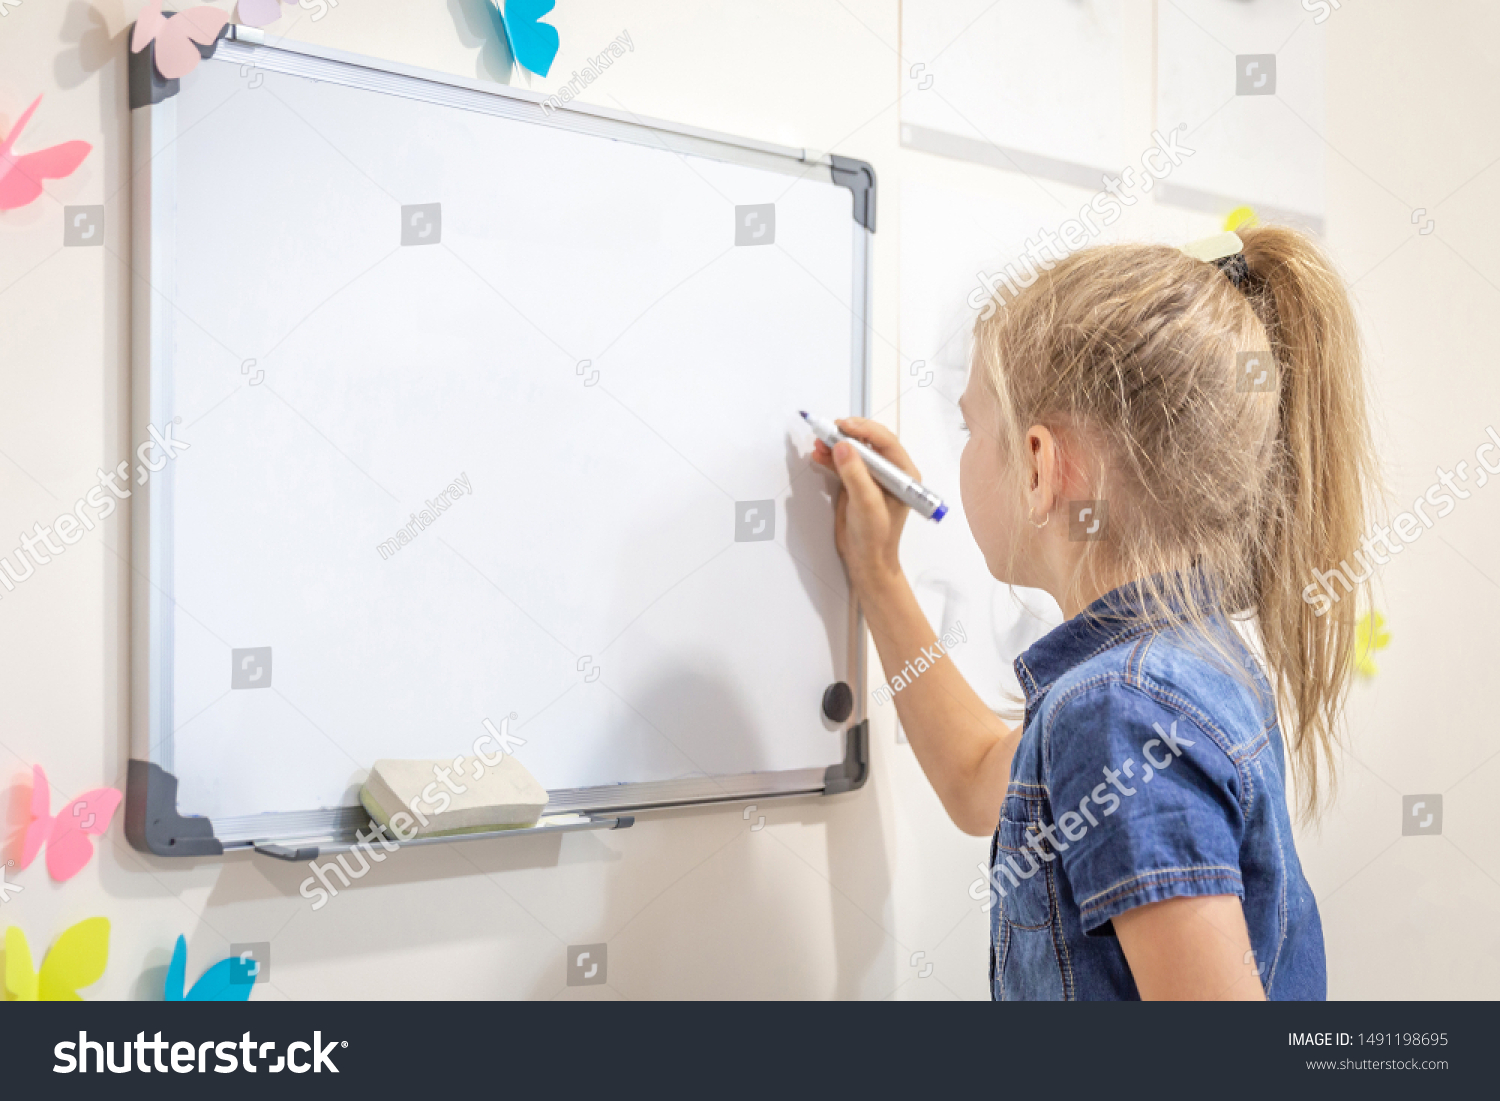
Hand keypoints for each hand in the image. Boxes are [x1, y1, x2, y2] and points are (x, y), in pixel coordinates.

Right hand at [810, 417, 918, 600]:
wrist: (866, 560)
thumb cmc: (876, 538)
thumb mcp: (867, 505)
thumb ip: (855, 474)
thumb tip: (843, 446)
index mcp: (903, 474)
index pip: (885, 441)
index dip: (864, 429)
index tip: (843, 425)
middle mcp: (889, 472)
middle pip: (869, 441)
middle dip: (848, 434)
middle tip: (828, 430)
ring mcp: (871, 477)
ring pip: (854, 451)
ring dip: (836, 445)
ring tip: (818, 443)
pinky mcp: (855, 484)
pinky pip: (843, 463)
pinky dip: (830, 457)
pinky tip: (818, 455)